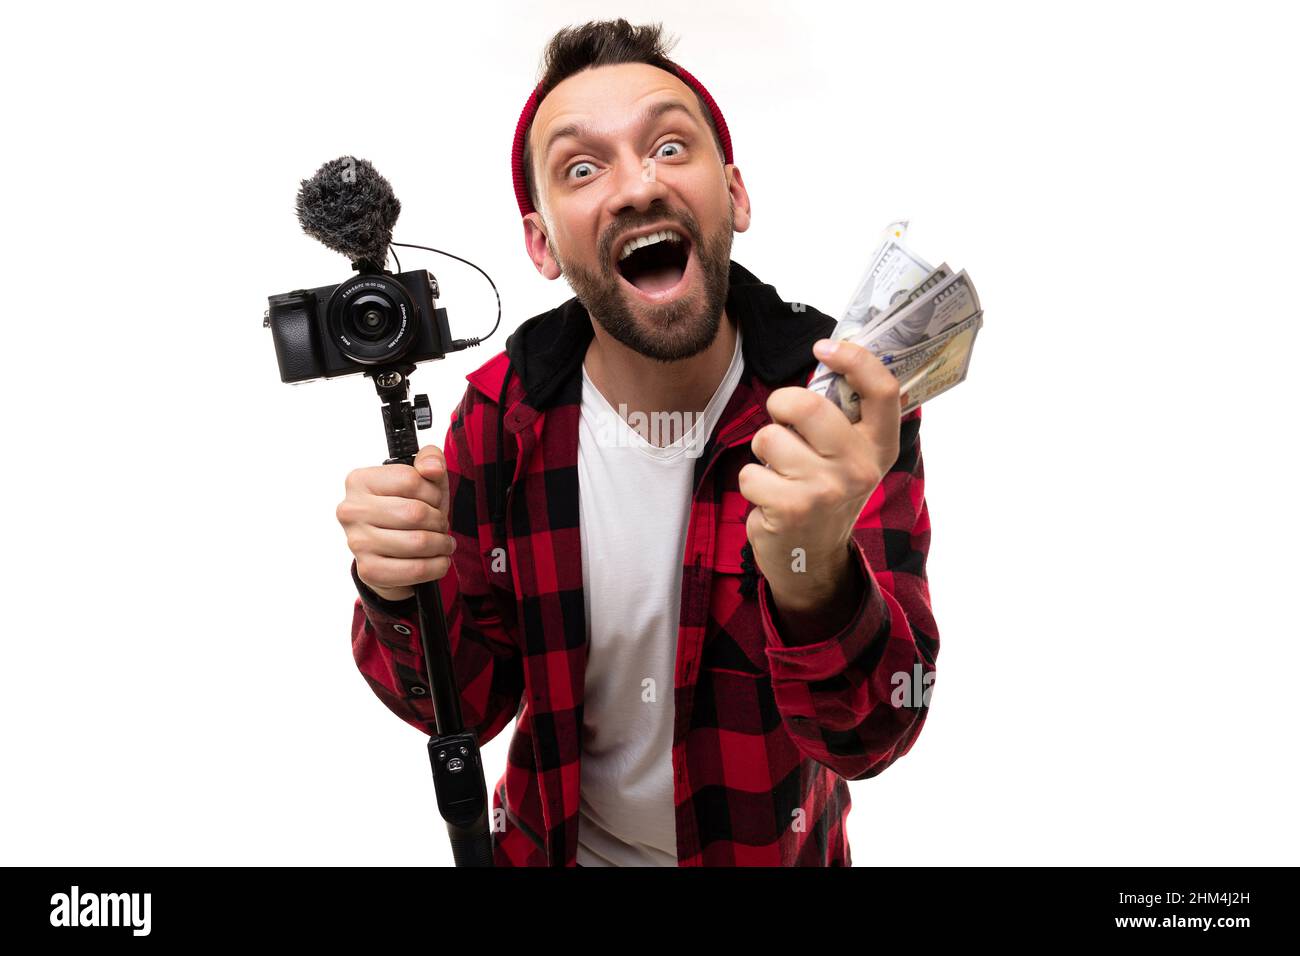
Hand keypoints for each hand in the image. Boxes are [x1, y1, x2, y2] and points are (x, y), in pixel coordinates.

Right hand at [336, 444, 456, 601]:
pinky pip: (415, 570)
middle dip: (439, 521)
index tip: (434, 501)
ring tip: (442, 543)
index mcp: (359, 481)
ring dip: (441, 544)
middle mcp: (351, 510)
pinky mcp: (368, 570)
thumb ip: (430, 459)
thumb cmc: (408, 508)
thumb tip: (432, 468)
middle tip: (441, 526)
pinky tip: (438, 560)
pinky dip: (437, 566)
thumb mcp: (423, 478)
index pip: (411, 480)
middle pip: (416, 513)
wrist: (392, 551)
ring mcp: (356, 542)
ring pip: (418, 542)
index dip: (433, 492)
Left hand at [737, 337, 902, 608]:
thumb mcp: (850, 458)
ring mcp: (826, 489)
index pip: (881, 390)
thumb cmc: (825, 493)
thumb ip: (845, 417)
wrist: (814, 561)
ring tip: (781, 474)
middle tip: (784, 424)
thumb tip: (829, 355)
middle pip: (805, 404)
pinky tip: (771, 500)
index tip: (825, 347)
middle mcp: (858, 468)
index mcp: (878, 447)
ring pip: (768, 437)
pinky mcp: (791, 509)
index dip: (855, 358)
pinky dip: (752, 484)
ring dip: (764, 453)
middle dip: (780, 406)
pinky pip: (750, 472)